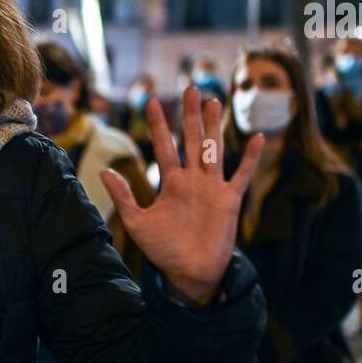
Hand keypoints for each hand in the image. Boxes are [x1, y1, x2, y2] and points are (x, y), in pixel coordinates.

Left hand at [101, 87, 263, 303]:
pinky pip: (242, 175)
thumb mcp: (137, 222)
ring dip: (214, 127)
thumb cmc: (163, 250)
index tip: (151, 101)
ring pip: (214, 149)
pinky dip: (250, 157)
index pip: (163, 146)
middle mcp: (192, 180)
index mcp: (171, 183)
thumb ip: (123, 196)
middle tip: (191, 89)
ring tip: (214, 101)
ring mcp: (212, 188)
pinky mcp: (230, 200)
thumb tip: (104, 170)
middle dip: (190, 116)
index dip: (158, 125)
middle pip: (191, 140)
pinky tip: (257, 137)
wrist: (188, 273)